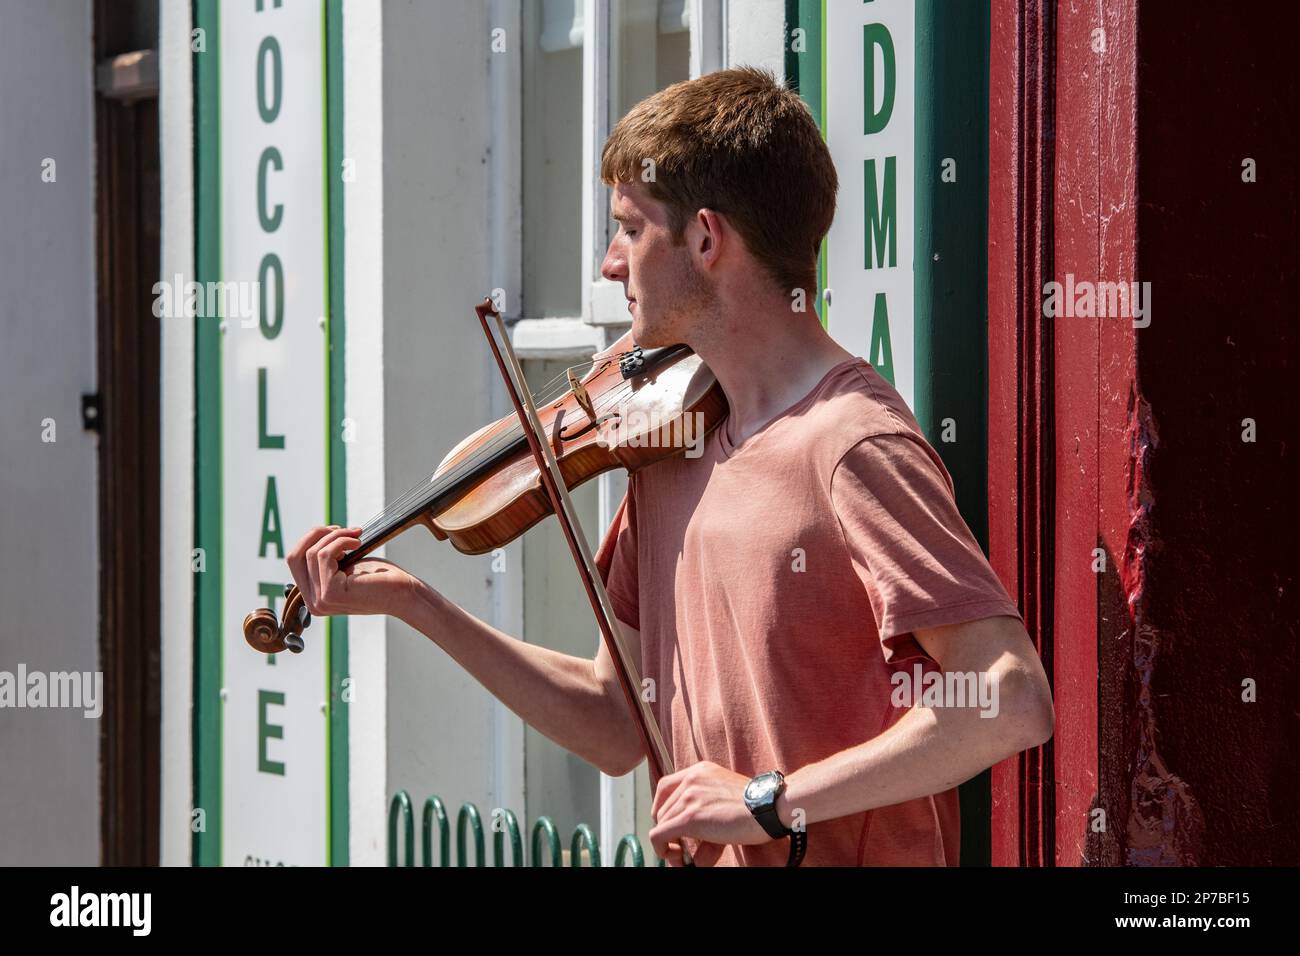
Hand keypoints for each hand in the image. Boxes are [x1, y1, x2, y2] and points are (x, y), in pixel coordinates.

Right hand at [287, 525, 421, 618]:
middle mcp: (312, 603)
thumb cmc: (380, 578)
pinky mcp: (330, 594)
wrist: (403, 593)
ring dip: (336, 536)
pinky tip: (358, 543)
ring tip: (356, 537)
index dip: (312, 539)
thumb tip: (313, 536)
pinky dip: (341, 541)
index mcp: (313, 597)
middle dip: (316, 534)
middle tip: (342, 529)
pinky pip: (324, 555)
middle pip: (294, 556)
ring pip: (312, 553)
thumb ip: (325, 558)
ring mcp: (319, 601)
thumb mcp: (345, 565)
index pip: (294, 561)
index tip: (336, 532)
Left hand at [649, 760, 777, 866]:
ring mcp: (688, 797)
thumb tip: (694, 836)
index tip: (669, 824)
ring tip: (686, 859)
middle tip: (681, 849)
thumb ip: (706, 807)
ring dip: (669, 844)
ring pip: (661, 824)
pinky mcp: (689, 818)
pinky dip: (662, 850)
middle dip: (668, 831)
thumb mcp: (726, 796)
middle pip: (661, 809)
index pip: (664, 786)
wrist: (770, 808)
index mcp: (700, 771)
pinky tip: (676, 857)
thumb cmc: (757, 806)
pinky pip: (659, 836)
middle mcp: (691, 779)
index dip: (661, 808)